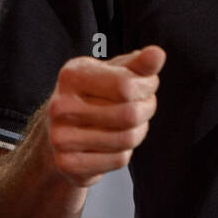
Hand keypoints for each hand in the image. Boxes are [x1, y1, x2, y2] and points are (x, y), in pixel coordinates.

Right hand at [44, 45, 164, 187]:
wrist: (60, 133)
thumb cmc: (95, 96)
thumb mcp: (114, 72)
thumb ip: (138, 64)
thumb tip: (157, 54)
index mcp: (72, 75)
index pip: (126, 85)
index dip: (148, 86)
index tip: (149, 84)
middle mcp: (60, 105)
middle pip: (129, 114)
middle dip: (147, 109)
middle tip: (144, 106)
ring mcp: (60, 137)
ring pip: (127, 139)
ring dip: (139, 132)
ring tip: (131, 125)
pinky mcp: (67, 164)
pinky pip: (119, 160)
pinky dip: (125, 153)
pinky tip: (113, 145)